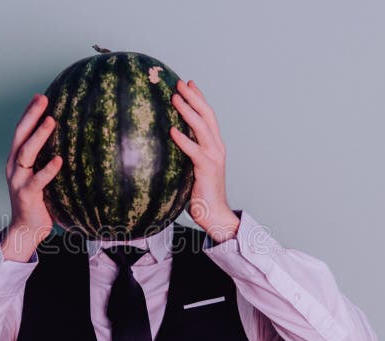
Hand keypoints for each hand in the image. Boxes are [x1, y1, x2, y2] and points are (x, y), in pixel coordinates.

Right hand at [1, 93, 62, 261]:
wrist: (27, 230)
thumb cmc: (40, 201)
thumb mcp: (42, 176)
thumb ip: (50, 160)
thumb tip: (76, 144)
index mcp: (17, 160)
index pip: (21, 131)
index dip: (29, 113)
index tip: (40, 95)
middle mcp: (14, 167)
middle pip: (19, 136)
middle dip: (30, 116)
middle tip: (43, 99)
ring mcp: (18, 181)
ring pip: (25, 154)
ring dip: (38, 136)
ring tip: (50, 121)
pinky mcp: (27, 196)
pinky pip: (37, 181)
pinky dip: (47, 170)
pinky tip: (59, 160)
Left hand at [169, 79, 239, 243]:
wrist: (215, 214)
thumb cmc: (201, 193)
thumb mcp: (193, 169)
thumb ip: (186, 155)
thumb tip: (166, 143)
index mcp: (215, 145)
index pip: (208, 116)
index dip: (199, 98)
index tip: (188, 83)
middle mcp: (217, 147)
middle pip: (207, 115)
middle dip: (194, 97)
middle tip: (180, 83)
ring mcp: (214, 157)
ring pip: (202, 128)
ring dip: (188, 111)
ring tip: (175, 98)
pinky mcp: (207, 169)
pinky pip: (194, 151)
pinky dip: (183, 139)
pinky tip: (172, 130)